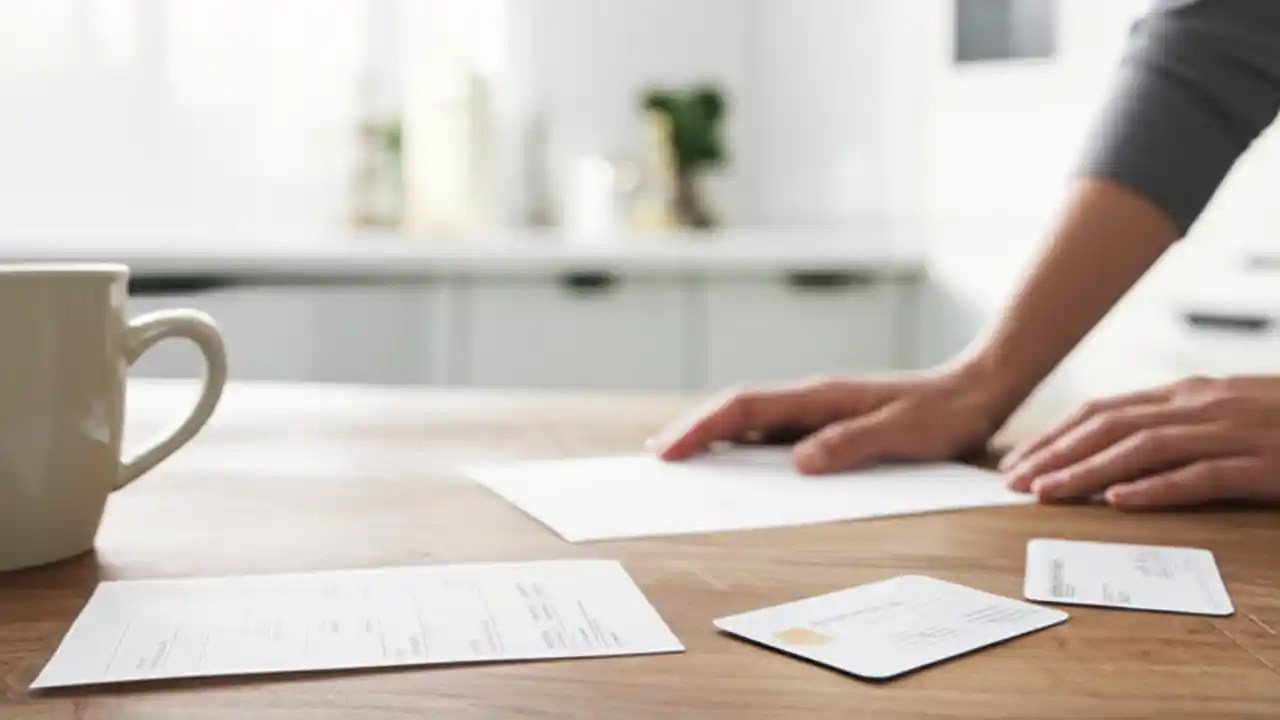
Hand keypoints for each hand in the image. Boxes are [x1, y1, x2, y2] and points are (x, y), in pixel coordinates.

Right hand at [646, 369, 1007, 473]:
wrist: (976, 391)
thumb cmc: (943, 415)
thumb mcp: (902, 435)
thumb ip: (851, 445)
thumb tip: (798, 462)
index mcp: (820, 397)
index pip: (745, 408)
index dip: (703, 428)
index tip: (670, 449)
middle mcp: (811, 399)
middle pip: (737, 410)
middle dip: (694, 430)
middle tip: (656, 455)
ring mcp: (818, 409)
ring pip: (752, 420)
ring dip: (715, 437)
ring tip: (681, 459)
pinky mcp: (828, 421)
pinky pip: (775, 433)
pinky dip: (745, 445)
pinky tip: (737, 463)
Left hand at [1002, 376, 1279, 508]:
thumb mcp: (1224, 418)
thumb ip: (1175, 429)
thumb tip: (1117, 459)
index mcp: (1189, 395)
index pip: (1103, 411)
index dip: (1055, 435)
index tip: (1018, 462)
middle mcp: (1202, 406)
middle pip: (1110, 425)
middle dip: (1055, 453)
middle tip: (1012, 482)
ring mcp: (1233, 432)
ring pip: (1144, 448)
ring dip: (1088, 471)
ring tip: (1047, 493)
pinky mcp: (1264, 464)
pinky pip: (1203, 475)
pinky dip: (1158, 489)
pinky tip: (1121, 503)